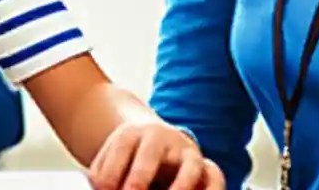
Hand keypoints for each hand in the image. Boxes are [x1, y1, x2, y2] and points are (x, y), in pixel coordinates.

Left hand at [88, 121, 222, 189]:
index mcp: (130, 134)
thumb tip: (102, 189)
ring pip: (190, 165)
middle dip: (139, 178)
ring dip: (180, 187)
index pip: (120, 150)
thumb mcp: (110, 161)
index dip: (110, 176)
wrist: (152, 140)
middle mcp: (161, 138)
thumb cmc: (127, 159)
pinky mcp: (204, 165)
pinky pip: (215, 176)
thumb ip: (103, 177)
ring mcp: (185, 151)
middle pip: (151, 154)